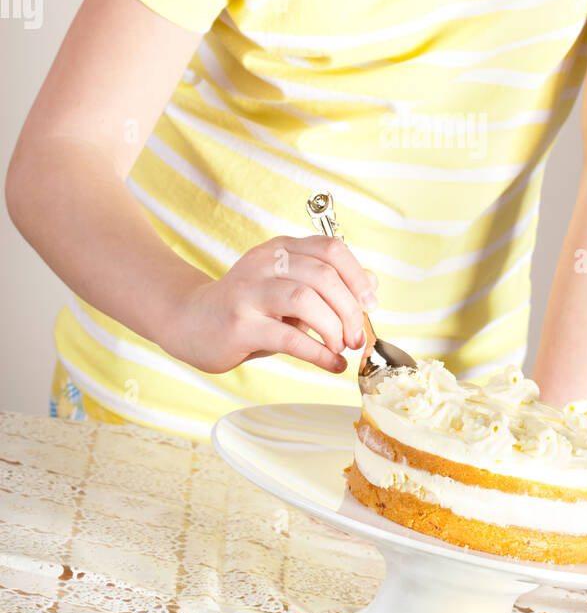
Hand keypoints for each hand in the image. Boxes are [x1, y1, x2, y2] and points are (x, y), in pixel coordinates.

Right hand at [164, 234, 377, 374]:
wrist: (189, 321)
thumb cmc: (247, 308)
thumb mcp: (287, 288)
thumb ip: (326, 284)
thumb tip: (371, 284)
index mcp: (280, 249)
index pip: (331, 250)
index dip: (357, 276)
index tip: (370, 304)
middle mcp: (264, 264)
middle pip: (323, 276)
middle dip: (350, 309)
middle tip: (357, 336)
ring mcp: (249, 292)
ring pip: (306, 300)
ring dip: (334, 327)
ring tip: (341, 347)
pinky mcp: (240, 324)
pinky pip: (290, 337)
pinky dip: (319, 353)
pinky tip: (332, 363)